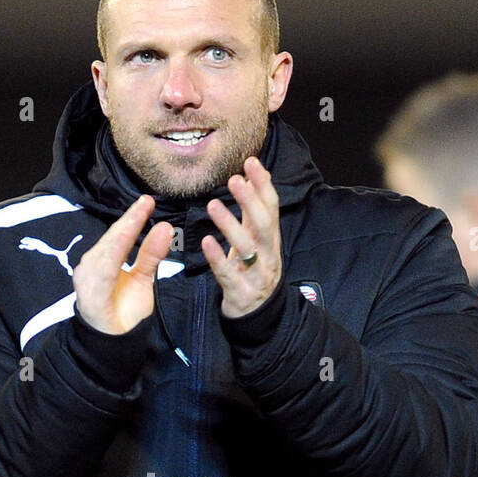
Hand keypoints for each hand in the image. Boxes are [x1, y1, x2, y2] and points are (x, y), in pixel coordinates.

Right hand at [72, 195, 174, 334]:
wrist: (116, 342)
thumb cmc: (124, 309)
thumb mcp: (143, 278)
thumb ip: (150, 254)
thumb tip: (165, 227)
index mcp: (102, 261)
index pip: (118, 236)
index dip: (132, 218)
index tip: (148, 200)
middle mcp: (91, 268)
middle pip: (111, 241)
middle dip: (128, 221)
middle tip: (145, 202)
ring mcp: (87, 282)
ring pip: (105, 253)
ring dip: (121, 234)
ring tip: (136, 217)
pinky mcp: (91, 298)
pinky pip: (103, 274)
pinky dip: (114, 257)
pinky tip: (124, 240)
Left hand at [201, 157, 282, 318]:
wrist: (258, 314)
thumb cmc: (253, 270)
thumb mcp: (256, 241)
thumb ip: (253, 212)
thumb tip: (252, 176)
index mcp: (270, 239)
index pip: (271, 207)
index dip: (263, 184)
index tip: (251, 161)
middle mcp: (267, 255)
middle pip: (262, 224)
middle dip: (250, 200)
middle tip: (234, 179)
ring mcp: (256, 275)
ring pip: (246, 248)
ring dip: (229, 225)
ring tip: (213, 205)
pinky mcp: (240, 293)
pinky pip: (228, 274)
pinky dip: (218, 258)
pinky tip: (206, 242)